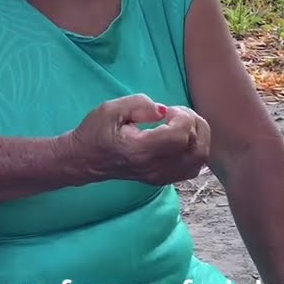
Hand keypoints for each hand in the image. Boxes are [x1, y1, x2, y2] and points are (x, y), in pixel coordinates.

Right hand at [67, 93, 209, 184]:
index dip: (182, 117)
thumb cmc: (95, 132)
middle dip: (196, 125)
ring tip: (181, 125)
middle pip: (197, 150)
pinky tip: (181, 138)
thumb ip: (139, 104)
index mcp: (140, 150)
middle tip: (178, 115)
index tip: (166, 111)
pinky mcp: (163, 180)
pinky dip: (195, 149)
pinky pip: (193, 167)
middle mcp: (154, 167)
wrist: (84, 160)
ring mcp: (160, 177)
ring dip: (198, 137)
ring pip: (199, 160)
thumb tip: (163, 110)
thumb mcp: (110, 109)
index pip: (181, 136)